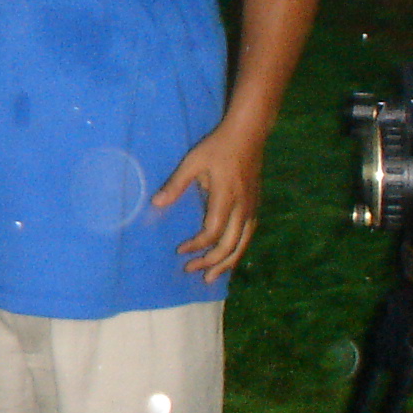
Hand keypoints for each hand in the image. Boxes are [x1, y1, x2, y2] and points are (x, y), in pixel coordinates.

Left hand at [159, 122, 266, 281]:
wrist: (248, 135)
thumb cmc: (217, 147)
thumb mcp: (193, 162)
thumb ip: (176, 184)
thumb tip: (156, 204)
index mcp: (226, 197)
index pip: (213, 232)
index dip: (196, 245)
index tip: (180, 250)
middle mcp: (243, 207)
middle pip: (230, 245)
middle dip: (211, 262)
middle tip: (191, 272)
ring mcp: (252, 208)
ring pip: (243, 244)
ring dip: (227, 263)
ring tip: (212, 277)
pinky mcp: (255, 206)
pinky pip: (248, 235)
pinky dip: (238, 251)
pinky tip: (229, 258)